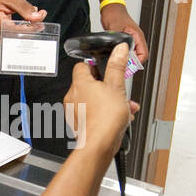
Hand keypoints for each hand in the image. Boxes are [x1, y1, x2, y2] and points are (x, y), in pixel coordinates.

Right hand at [0, 0, 46, 43]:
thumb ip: (24, 8)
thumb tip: (38, 18)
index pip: (12, 29)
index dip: (27, 29)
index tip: (39, 25)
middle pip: (13, 36)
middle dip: (29, 30)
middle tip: (40, 22)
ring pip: (13, 38)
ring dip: (25, 31)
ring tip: (34, 21)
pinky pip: (10, 36)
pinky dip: (20, 31)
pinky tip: (26, 24)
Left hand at [63, 42, 137, 157]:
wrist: (99, 145)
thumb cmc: (104, 119)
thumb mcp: (117, 86)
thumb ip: (117, 66)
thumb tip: (119, 50)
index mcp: (79, 83)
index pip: (82, 65)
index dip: (96, 65)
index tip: (106, 68)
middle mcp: (73, 96)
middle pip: (90, 83)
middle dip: (107, 86)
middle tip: (118, 89)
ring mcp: (75, 111)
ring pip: (93, 99)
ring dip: (109, 100)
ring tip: (123, 106)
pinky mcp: (79, 124)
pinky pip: (92, 112)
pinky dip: (105, 112)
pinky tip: (119, 117)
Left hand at [99, 3, 148, 62]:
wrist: (110, 7)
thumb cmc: (115, 13)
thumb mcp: (115, 28)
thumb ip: (117, 40)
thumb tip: (117, 51)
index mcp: (138, 36)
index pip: (143, 54)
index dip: (137, 62)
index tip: (129, 66)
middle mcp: (136, 39)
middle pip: (138, 57)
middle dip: (131, 63)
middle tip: (122, 66)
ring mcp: (130, 40)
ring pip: (132, 55)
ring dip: (126, 59)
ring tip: (118, 62)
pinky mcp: (124, 41)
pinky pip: (126, 52)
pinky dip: (121, 55)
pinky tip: (114, 56)